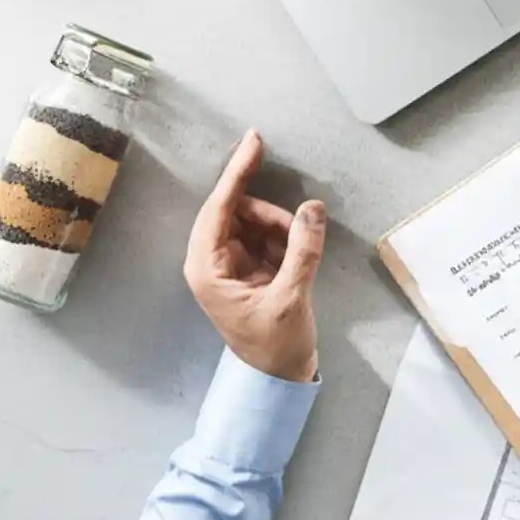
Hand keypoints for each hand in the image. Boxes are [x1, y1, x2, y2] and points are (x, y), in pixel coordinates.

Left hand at [183, 130, 326, 382]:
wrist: (281, 378)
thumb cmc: (275, 346)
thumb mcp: (291, 299)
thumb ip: (303, 250)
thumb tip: (313, 208)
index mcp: (206, 269)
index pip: (219, 207)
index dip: (237, 172)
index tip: (254, 141)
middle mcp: (211, 260)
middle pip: (237, 210)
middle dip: (270, 214)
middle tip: (299, 227)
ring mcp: (230, 262)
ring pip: (254, 220)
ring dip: (281, 228)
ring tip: (300, 254)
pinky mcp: (248, 266)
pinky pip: (266, 234)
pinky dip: (285, 238)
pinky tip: (297, 258)